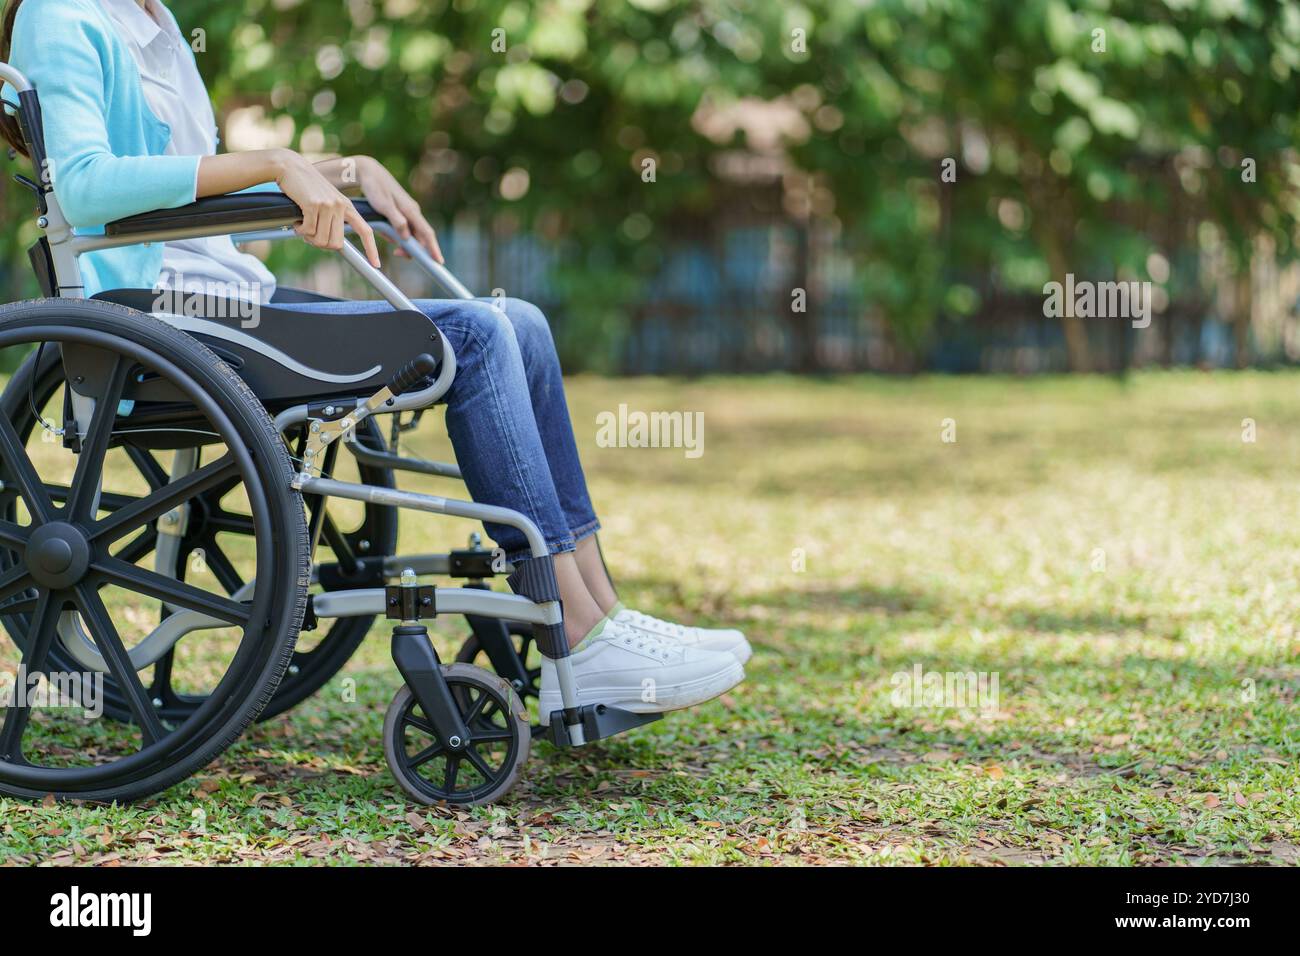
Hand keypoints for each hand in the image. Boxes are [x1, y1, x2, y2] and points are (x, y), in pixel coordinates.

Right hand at [273, 150, 379, 266]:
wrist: (290, 167)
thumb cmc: (305, 188)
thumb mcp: (326, 202)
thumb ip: (333, 220)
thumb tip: (332, 245)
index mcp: (347, 206)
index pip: (366, 231)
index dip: (371, 249)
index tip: (376, 264)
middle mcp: (341, 206)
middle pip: (337, 244)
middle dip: (321, 244)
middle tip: (310, 235)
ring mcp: (328, 205)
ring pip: (322, 240)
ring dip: (309, 238)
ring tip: (302, 225)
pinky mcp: (314, 204)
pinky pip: (308, 231)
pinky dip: (300, 230)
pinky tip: (296, 221)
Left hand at [354, 156, 443, 262]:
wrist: (369, 172)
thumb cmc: (376, 188)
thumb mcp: (384, 206)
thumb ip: (397, 221)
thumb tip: (407, 237)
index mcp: (412, 211)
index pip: (427, 233)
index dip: (434, 248)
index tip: (439, 262)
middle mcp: (413, 212)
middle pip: (420, 236)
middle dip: (414, 249)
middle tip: (398, 255)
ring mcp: (408, 212)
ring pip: (411, 233)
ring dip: (403, 243)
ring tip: (392, 247)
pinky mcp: (401, 212)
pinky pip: (403, 228)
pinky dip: (398, 235)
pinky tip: (387, 234)